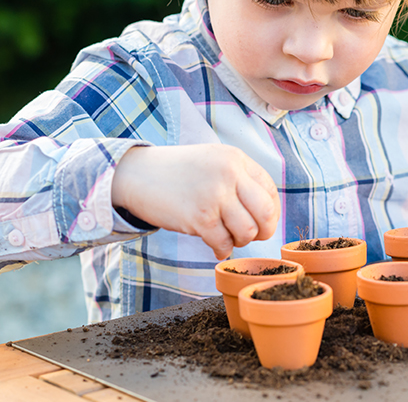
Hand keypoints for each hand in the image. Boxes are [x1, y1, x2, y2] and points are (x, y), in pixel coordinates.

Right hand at [111, 144, 280, 259]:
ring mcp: (215, 195)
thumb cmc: (178, 172)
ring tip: (227, 237)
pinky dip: (222, 250)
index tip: (261, 222)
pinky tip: (215, 246)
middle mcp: (229, 174)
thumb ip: (240, 178)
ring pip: (247, 231)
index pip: (270, 191)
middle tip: (251, 236)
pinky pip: (224, 243)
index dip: (271, 213)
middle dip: (263, 231)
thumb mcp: (213, 161)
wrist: (137, 174)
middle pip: (266, 213)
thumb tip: (267, 211)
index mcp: (236, 159)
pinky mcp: (199, 217)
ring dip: (240, 241)